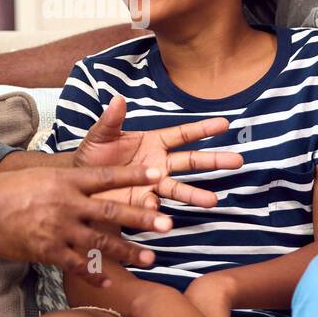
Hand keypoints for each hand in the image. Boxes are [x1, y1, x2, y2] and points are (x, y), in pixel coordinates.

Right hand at [0, 165, 172, 287]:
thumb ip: (67, 180)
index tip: (157, 172)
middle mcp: (66, 203)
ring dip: (127, 251)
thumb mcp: (39, 175)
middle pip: (110, 210)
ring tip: (150, 259)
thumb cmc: (7, 189)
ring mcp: (58, 228)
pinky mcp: (47, 250)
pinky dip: (94, 274)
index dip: (133, 175)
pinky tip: (108, 281)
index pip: (107, 176)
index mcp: (66, 180)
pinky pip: (76, 265)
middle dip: (141, 218)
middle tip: (166, 224)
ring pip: (100, 242)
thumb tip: (86, 179)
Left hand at [74, 95, 239, 209]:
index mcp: (153, 142)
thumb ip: (111, 120)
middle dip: (214, 161)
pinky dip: (159, 213)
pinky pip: (154, 208)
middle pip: (191, 162)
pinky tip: (165, 218)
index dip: (203, 128)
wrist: (79, 183)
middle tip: (238, 161)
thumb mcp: (100, 135)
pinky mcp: (141, 204)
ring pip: (179, 189)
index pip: (183, 134)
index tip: (225, 123)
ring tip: (213, 201)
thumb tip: (117, 99)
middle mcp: (159, 164)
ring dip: (195, 195)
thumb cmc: (94, 155)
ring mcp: (152, 185)